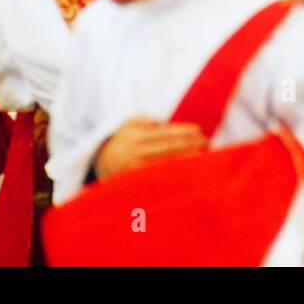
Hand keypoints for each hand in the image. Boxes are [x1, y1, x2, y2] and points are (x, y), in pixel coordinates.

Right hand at [92, 117, 207, 180]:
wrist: (97, 162)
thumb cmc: (118, 140)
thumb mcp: (127, 124)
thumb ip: (144, 120)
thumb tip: (160, 122)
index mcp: (137, 136)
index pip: (166, 133)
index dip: (184, 132)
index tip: (199, 131)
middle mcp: (137, 152)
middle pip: (170, 149)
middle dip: (190, 145)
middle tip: (206, 143)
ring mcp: (137, 169)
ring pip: (166, 164)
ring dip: (185, 161)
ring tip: (202, 158)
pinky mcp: (136, 183)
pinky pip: (157, 178)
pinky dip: (172, 176)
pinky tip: (184, 175)